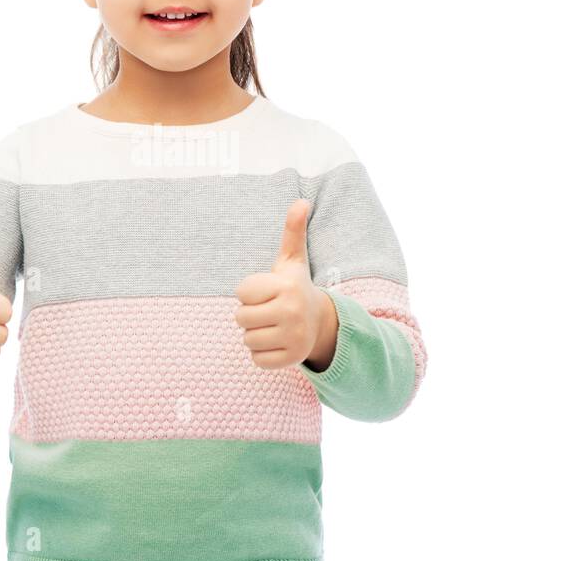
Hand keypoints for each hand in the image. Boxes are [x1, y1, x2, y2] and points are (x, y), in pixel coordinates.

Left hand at [233, 198, 338, 370]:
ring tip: (273, 326)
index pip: (241, 292)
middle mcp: (292, 310)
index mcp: (287, 285)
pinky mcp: (292, 358)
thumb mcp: (292, 260)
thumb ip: (292, 231)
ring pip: (247, 340)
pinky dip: (262, 354)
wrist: (320, 322)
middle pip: (240, 318)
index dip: (249, 293)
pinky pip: (257, 360)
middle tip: (268, 311)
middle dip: (249, 315)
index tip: (266, 292)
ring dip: (255, 335)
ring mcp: (294, 336)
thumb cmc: (295, 288)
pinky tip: (277, 342)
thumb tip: (301, 201)